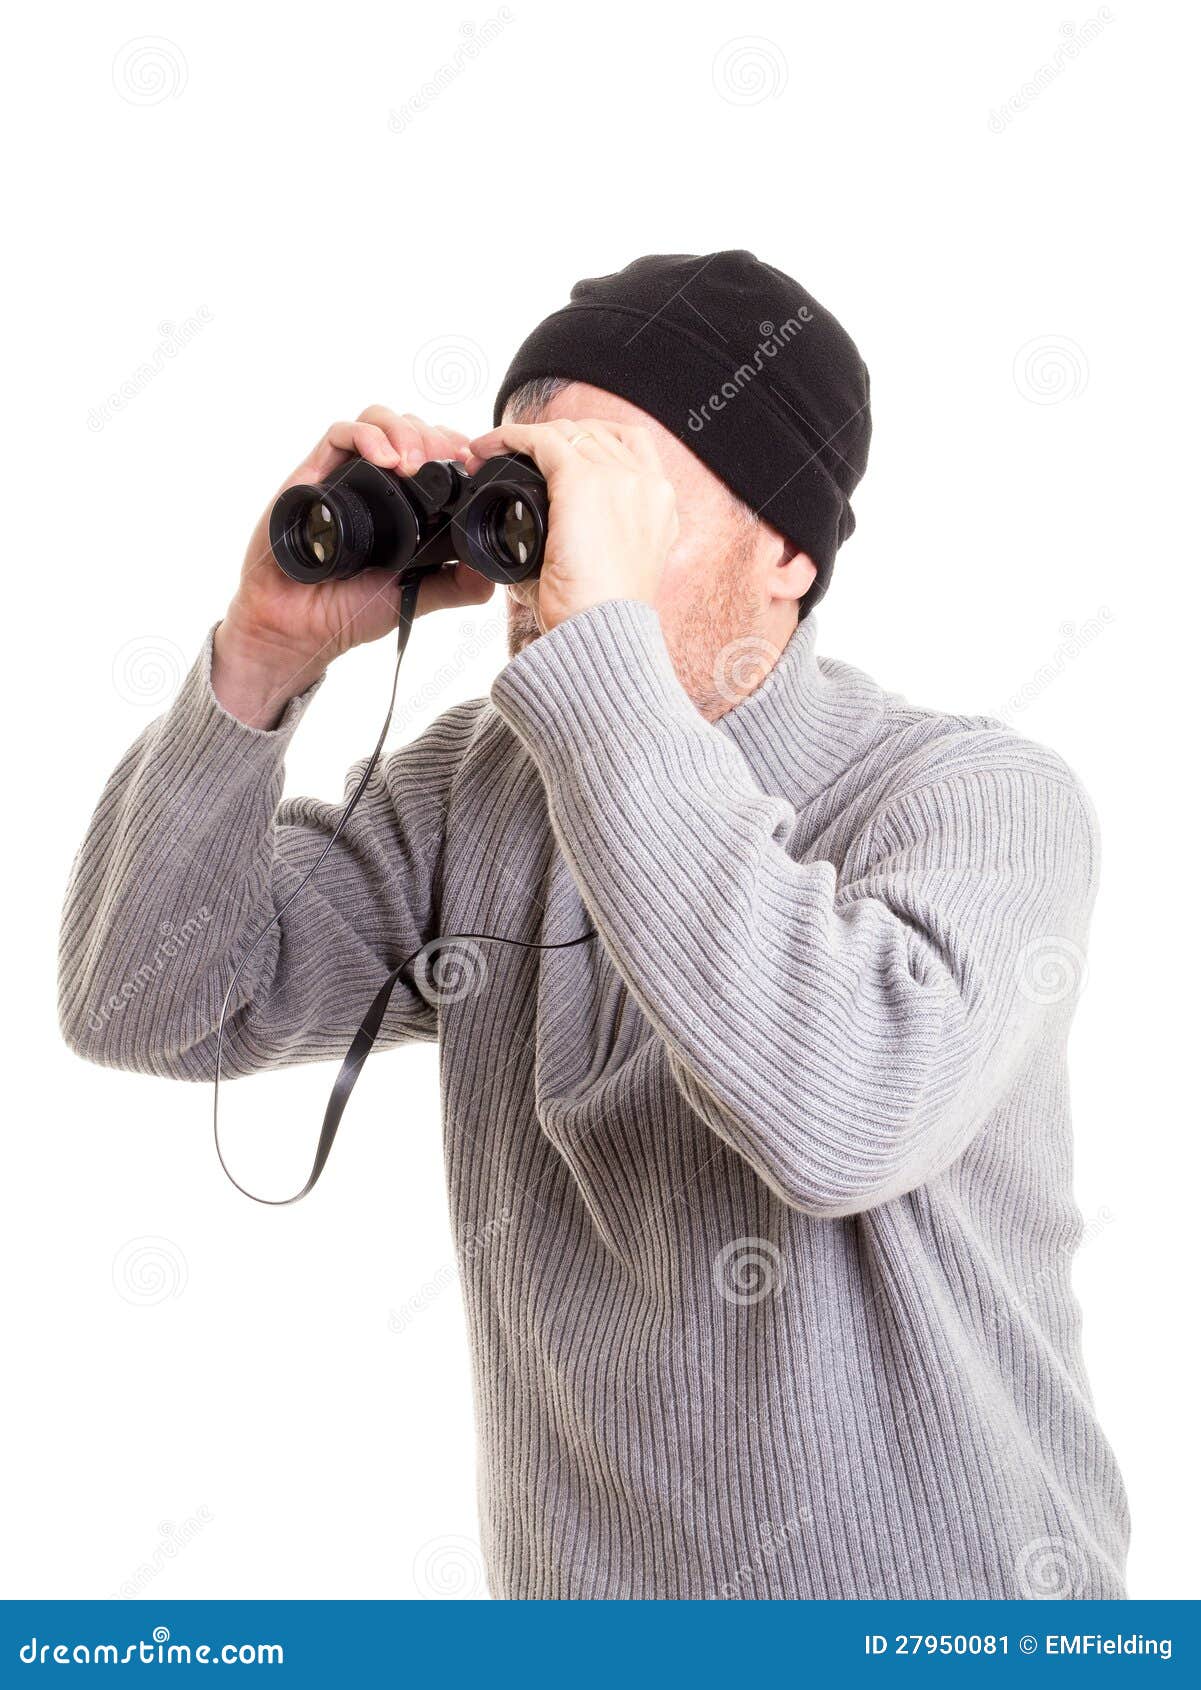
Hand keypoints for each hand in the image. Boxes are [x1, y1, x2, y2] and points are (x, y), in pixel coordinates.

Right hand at [213, 407, 495, 727]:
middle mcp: (374, 483)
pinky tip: (385, 458)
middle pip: (409, 428)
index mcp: (403, 503)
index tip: (473, 467)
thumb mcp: (415, 597)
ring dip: (404, 430)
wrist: (295, 628)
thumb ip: (455, 585)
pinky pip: (339, 434)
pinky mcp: (311, 474)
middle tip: (448, 463)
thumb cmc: (348, 610)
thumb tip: (493, 569)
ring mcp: (342, 475)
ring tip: (415, 461)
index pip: (434, 453)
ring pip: (377, 420)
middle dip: (434, 437)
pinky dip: (366, 435)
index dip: (456, 449)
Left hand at [467, 419, 677, 635]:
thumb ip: (588, 547)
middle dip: (551, 438)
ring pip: (567, 432)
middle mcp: (648, 485)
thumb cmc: (599, 622)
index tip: (553, 455)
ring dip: (526, 438)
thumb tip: (532, 546)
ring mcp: (620, 479)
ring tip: (491, 452)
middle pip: (595, 434)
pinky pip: (541, 440)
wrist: (601, 638)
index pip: (629, 446)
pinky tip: (485, 449)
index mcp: (661, 507)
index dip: (587, 442)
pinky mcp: (584, 481)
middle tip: (514, 456)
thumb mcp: (607, 576)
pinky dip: (508, 438)